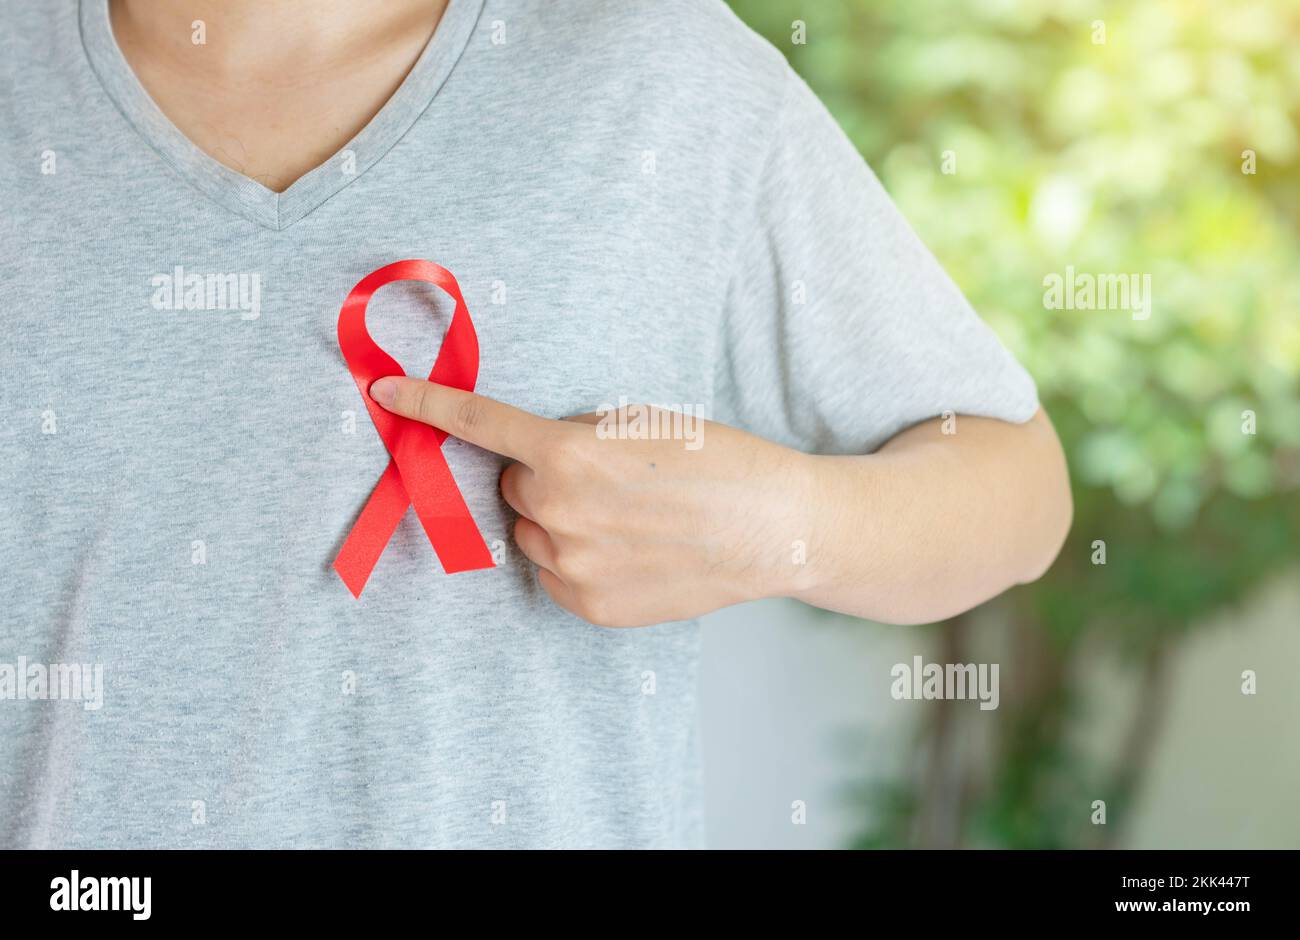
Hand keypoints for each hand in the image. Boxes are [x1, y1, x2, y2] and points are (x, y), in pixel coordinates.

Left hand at [368, 377, 814, 626]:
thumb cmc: (715, 461)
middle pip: (514, 487)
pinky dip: (578, 560)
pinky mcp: (589, 606)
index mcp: (568, 454)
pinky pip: (555, 574)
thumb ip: (574, 436)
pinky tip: (631, 551)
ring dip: (559, 521)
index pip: (480, 424)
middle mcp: (557, 512)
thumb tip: (532, 457)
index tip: (386, 392)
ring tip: (627, 520)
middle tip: (606, 480)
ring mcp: (571, 566)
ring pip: (532, 533)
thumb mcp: (641, 423)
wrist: (771, 527)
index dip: (428, 403)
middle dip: (544, 478)